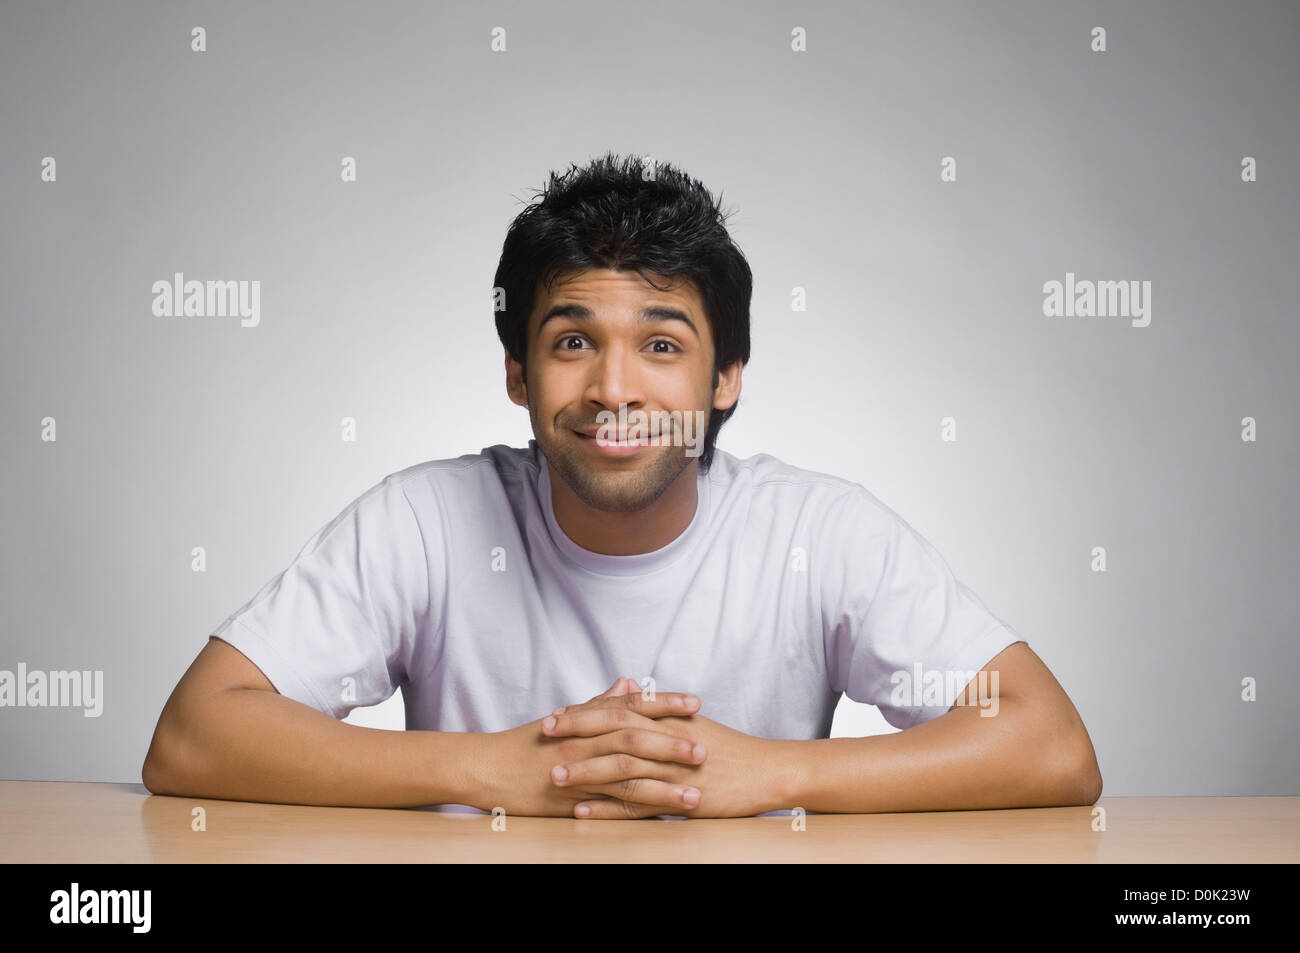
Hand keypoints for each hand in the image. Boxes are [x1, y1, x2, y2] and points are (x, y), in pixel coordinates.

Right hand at [467, 678, 706, 817]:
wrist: (485, 767)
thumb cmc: (525, 743)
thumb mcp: (564, 718)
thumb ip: (599, 702)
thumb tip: (629, 684)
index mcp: (585, 720)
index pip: (632, 706)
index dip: (665, 704)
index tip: (696, 703)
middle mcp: (584, 743)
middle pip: (635, 739)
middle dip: (673, 744)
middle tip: (705, 749)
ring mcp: (578, 773)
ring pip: (627, 776)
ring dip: (665, 785)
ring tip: (696, 792)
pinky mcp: (572, 801)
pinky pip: (609, 807)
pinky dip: (637, 811)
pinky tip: (662, 818)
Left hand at [546, 706, 788, 818]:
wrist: (766, 770)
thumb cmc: (728, 747)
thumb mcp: (690, 722)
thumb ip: (655, 708)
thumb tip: (626, 690)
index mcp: (667, 719)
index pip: (618, 709)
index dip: (584, 711)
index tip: (554, 714)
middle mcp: (667, 740)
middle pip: (613, 731)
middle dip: (576, 733)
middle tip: (543, 735)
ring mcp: (673, 770)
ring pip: (621, 768)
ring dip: (585, 772)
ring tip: (553, 776)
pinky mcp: (680, 798)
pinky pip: (637, 804)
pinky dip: (608, 808)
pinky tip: (582, 810)